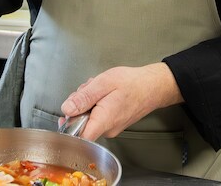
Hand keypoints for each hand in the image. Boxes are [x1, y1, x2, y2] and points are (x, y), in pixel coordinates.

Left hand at [59, 63, 182, 139]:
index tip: (69, 111)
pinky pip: (97, 116)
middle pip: (80, 124)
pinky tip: (104, 93)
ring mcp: (111, 128)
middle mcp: (107, 129)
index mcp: (103, 120)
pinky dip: (96, 104)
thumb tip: (67, 108)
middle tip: (88, 89)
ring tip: (99, 89)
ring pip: (88, 118)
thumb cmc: (133, 83)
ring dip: (88, 102)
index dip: (68, 125)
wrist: (153, 86)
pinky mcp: (113, 123)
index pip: (78, 137)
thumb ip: (84, 97)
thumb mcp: (104, 83)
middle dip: (79, 105)